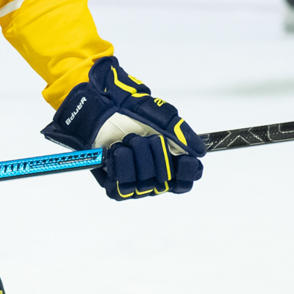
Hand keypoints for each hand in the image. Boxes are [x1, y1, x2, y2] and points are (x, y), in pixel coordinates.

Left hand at [42, 56, 205, 201]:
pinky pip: (121, 189)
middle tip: (142, 136)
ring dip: (136, 159)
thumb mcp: (157, 112)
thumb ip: (180, 131)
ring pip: (144, 186)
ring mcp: (132, 180)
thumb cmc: (125, 105)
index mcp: (167, 158)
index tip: (186, 160)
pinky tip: (116, 151)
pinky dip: (120, 167)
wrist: (93, 103)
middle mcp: (151, 173)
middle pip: (165, 182)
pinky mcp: (111, 183)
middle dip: (156, 155)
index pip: (185, 180)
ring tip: (126, 140)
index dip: (188, 173)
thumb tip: (199, 151)